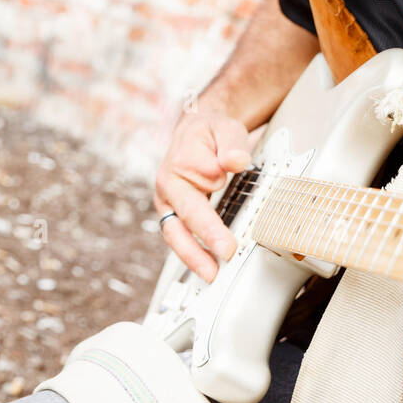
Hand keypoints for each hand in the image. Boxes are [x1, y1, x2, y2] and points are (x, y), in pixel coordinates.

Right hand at [152, 109, 251, 282]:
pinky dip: (192, 255)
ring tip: (211, 274)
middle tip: (225, 254)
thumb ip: (231, 143)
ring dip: (193, 257)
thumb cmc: (209, 133)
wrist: (194, 135)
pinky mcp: (174, 216)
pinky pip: (181, 238)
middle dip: (204, 238)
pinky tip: (207, 268)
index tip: (231, 186)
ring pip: (175, 235)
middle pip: (182, 216)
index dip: (218, 180)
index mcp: (179, 163)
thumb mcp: (224, 128)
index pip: (204, 178)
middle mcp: (168, 187)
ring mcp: (169, 204)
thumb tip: (234, 161)